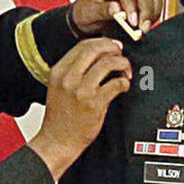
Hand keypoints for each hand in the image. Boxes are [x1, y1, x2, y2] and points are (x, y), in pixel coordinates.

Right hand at [27, 36, 130, 179]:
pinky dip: (125, 82)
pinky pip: (116, 83)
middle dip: (113, 48)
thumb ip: (73, 70)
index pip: (83, 45)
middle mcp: (69, 78)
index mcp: (59, 71)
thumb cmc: (61, 116)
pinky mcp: (95, 103)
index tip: (112, 46)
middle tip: (121, 54)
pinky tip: (123, 86)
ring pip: (108, 63)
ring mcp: (82, 90)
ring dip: (123, 64)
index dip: (102, 42)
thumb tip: (98, 55)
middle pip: (95, 49)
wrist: (58, 140)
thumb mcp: (59, 87)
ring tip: (125, 71)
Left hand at [70, 0, 164, 35]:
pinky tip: (148, 21)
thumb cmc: (86, 13)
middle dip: (145, 10)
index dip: (131, 3)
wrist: (89, 17)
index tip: (133, 22)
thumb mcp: (88, 14)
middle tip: (142, 29)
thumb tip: (116, 9)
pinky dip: (155, 9)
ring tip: (145, 27)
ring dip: (152, 10)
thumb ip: (102, 11)